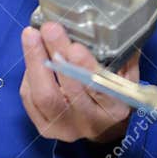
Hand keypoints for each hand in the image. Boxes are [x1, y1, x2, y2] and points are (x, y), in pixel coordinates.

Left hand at [19, 22, 137, 142]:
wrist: (103, 129)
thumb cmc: (115, 96)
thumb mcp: (127, 78)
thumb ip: (123, 57)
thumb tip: (116, 28)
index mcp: (114, 109)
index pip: (100, 89)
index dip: (86, 68)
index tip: (75, 47)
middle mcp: (88, 122)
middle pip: (68, 90)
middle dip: (56, 54)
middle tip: (49, 28)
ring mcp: (64, 127)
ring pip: (43, 96)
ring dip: (35, 62)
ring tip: (31, 34)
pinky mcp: (44, 128)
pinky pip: (30, 99)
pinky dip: (29, 74)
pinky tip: (32, 53)